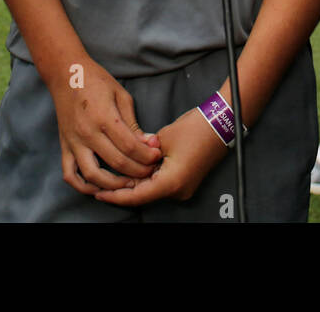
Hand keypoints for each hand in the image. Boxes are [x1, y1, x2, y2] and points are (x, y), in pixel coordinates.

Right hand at [46, 57, 161, 194]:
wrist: (66, 74)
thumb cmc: (97, 81)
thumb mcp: (121, 95)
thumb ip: (133, 123)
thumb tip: (149, 143)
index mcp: (104, 116)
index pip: (130, 146)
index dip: (147, 155)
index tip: (157, 156)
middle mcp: (87, 132)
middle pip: (116, 162)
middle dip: (138, 171)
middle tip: (150, 171)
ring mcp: (74, 142)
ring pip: (93, 176)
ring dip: (113, 185)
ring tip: (129, 184)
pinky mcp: (64, 146)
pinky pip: (70, 174)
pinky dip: (83, 186)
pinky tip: (100, 188)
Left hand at [92, 106, 227, 207]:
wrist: (221, 123)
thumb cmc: (195, 129)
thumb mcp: (162, 138)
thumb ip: (143, 153)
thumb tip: (132, 159)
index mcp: (171, 183)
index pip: (136, 196)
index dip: (116, 196)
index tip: (99, 193)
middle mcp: (178, 190)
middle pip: (144, 195)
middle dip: (123, 189)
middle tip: (101, 184)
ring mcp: (183, 187)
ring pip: (152, 188)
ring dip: (135, 182)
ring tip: (114, 175)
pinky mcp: (186, 180)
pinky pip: (162, 182)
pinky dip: (148, 177)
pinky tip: (133, 170)